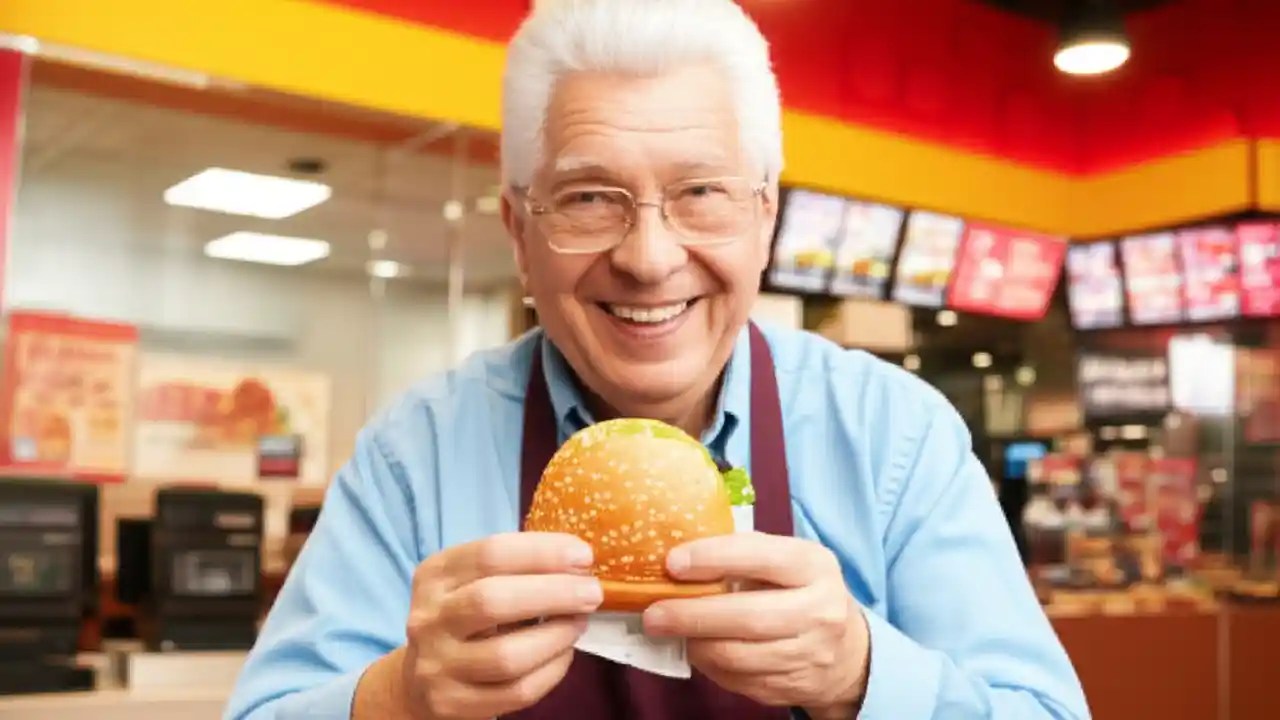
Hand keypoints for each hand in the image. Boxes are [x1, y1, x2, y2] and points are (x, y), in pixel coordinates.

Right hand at [400, 532, 603, 718]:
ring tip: (578, 623)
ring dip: (556, 636)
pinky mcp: (452, 704)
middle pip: (493, 600)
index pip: (490, 554)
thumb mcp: (472, 581)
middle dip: (554, 593)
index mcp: (435, 575)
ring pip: (507, 655)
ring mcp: (437, 665)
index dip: (542, 552)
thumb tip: (579, 564)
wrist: (422, 678)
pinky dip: (551, 671)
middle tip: (592, 592)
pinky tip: (564, 654)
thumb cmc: (465, 617)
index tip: (584, 556)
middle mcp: (429, 618)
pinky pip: (516, 691)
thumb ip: (516, 568)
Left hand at [641, 532, 868, 716]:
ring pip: (739, 656)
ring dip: (695, 644)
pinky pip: (739, 680)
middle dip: (693, 615)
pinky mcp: (794, 687)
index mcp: (814, 566)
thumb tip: (676, 558)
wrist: (847, 651)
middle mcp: (820, 611)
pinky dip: (709, 665)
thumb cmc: (798, 591)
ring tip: (670, 630)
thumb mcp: (785, 560)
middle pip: (749, 616)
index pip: (761, 557)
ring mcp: (811, 655)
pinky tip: (697, 648)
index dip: (713, 558)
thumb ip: (741, 554)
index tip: (672, 563)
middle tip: (653, 613)